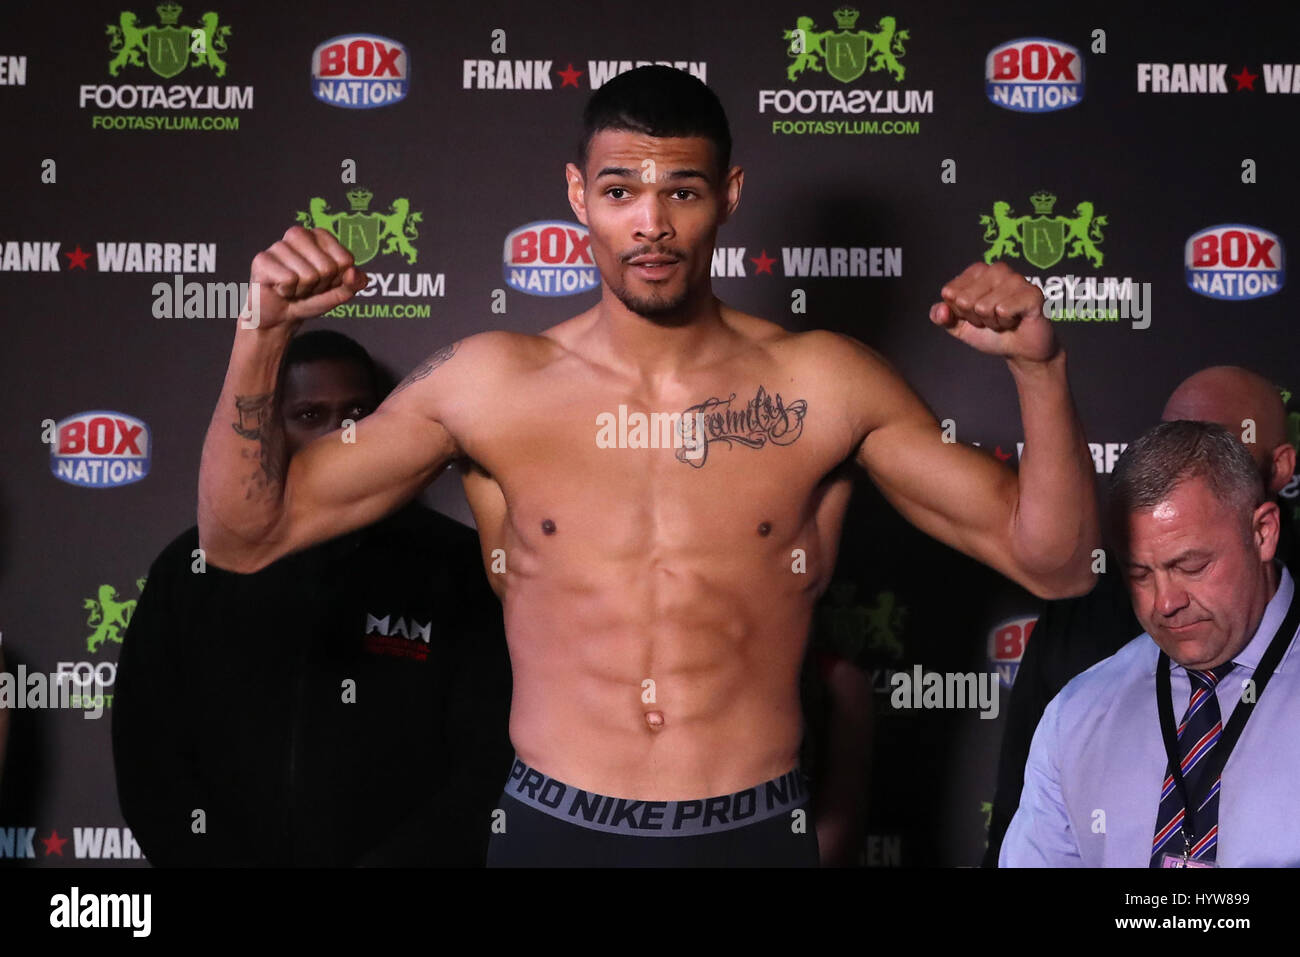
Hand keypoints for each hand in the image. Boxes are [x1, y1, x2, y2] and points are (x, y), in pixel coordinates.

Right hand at [246, 226, 368, 328]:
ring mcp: (279, 245)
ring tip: (293, 287)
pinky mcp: (262, 259)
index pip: (345, 261)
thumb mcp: (339, 293)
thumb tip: (353, 272)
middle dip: (320, 285)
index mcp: (321, 236)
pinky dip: (287, 292)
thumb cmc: (309, 298)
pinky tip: (280, 288)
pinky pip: (289, 280)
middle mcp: (299, 234)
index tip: (323, 281)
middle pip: (327, 268)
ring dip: (303, 290)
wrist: (280, 315)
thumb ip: (354, 283)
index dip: (337, 279)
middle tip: (306, 286)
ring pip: (308, 275)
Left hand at [929, 262, 1056, 362]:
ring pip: (984, 306)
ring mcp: (1016, 279)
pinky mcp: (1032, 293)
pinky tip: (1015, 320)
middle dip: (975, 318)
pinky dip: (1005, 323)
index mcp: (977, 271)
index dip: (960, 312)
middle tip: (991, 318)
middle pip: (965, 300)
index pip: (950, 293)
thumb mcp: (958, 326)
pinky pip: (1003, 310)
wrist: (1018, 350)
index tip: (975, 315)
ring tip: (1004, 319)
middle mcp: (997, 269)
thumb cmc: (990, 332)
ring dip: (992, 322)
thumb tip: (941, 310)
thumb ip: (942, 317)